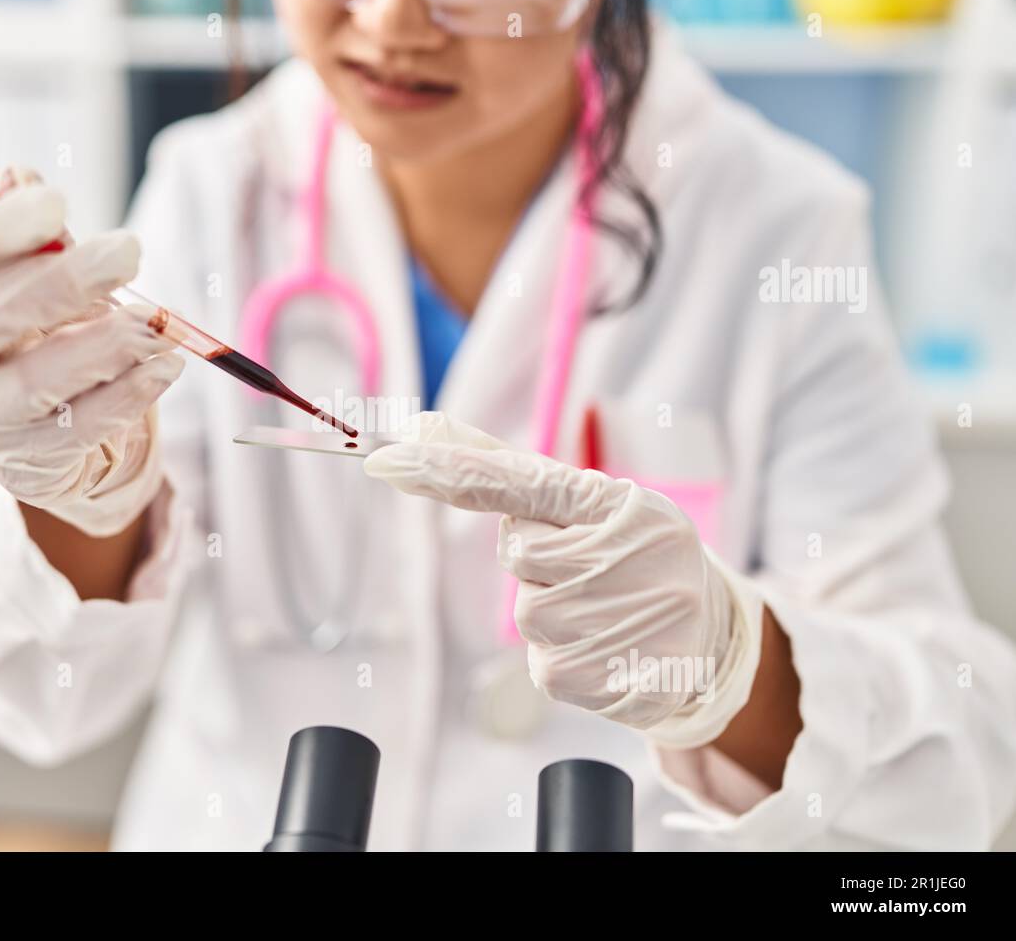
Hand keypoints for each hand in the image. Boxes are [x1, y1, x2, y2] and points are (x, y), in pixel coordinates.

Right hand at [0, 167, 183, 537]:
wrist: (54, 439)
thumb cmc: (38, 338)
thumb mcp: (33, 283)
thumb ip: (32, 239)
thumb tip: (19, 178)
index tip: (53, 202)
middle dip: (55, 283)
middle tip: (128, 251)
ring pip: (32, 383)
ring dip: (107, 344)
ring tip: (162, 320)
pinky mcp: (27, 466)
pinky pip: (80, 428)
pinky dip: (129, 393)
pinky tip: (166, 365)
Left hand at [364, 412, 761, 746]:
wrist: (717, 643)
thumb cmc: (645, 555)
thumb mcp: (600, 499)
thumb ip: (511, 468)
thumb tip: (425, 426)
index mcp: (611, 502)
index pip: (513, 481)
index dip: (446, 470)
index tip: (385, 459)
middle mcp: (609, 557)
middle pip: (518, 553)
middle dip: (546, 563)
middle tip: (599, 572)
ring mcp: (598, 620)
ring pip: (526, 609)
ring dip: (555, 610)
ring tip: (609, 612)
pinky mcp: (584, 676)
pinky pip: (539, 657)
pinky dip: (566, 653)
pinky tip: (609, 648)